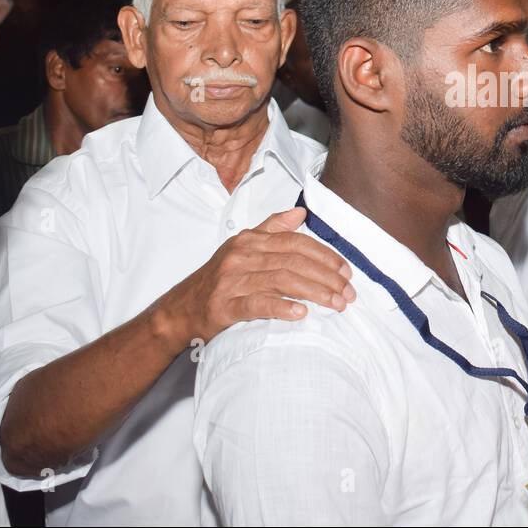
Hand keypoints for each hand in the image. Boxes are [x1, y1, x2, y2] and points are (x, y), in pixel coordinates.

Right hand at [157, 207, 354, 350]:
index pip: (295, 242)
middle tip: (348, 293)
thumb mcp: (242, 247)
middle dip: (326, 277)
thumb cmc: (217, 279)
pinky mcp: (224, 306)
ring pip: (281, 281)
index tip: (346, 271)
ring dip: (314, 293)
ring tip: (336, 304)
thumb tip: (300, 213)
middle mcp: (241, 256)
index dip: (325, 255)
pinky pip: (257, 304)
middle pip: (293, 261)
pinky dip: (281, 307)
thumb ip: (271, 229)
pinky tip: (301, 314)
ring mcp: (232, 281)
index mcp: (249, 240)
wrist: (180, 310)